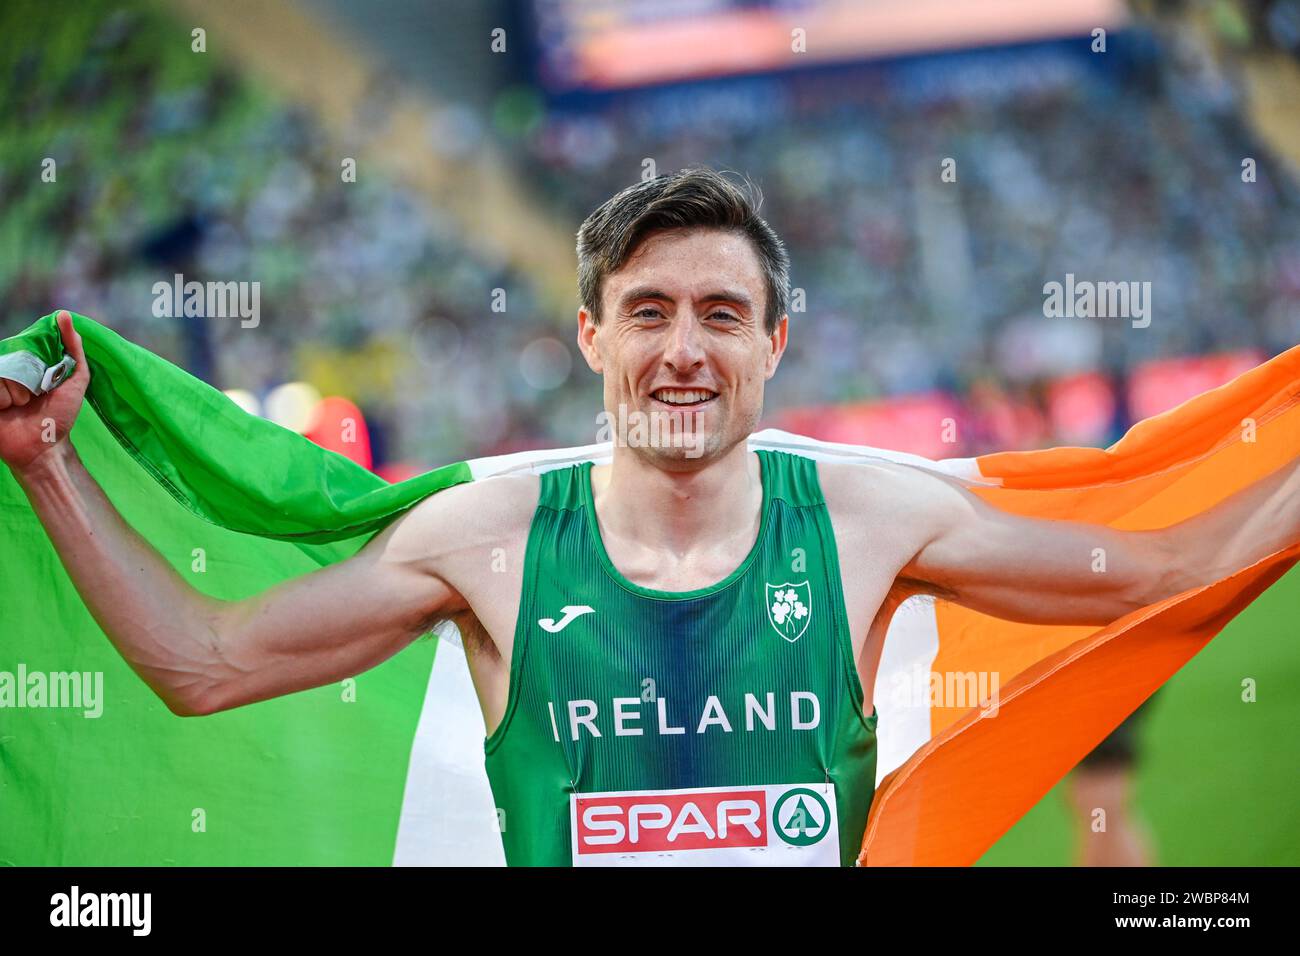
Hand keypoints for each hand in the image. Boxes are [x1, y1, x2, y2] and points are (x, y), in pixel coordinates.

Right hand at [0, 310, 89, 474]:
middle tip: (34, 398)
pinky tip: (5, 410)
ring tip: (20, 406)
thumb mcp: (75, 380)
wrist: (43, 447)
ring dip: (15, 392)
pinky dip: (2, 399)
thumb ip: (74, 349)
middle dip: (27, 380)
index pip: (24, 344)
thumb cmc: (60, 416)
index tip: (44, 379)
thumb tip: (65, 316)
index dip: (34, 357)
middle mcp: (9, 371)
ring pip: (2, 372)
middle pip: (12, 357)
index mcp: (28, 364)